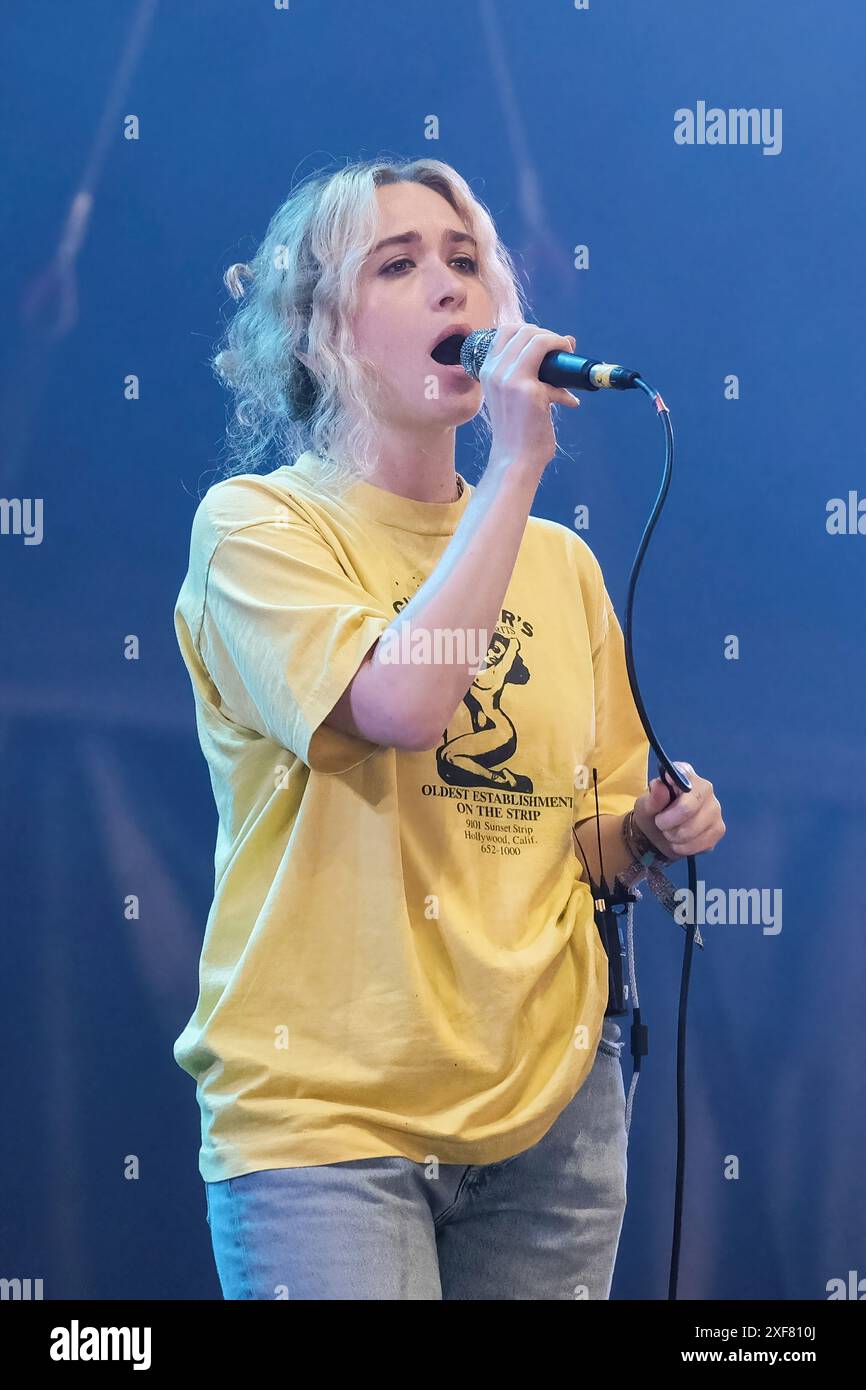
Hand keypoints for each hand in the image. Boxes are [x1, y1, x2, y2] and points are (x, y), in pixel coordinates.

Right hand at [482, 321, 579, 477]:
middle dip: (549, 336)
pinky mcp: (529, 391)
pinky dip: (567, 384)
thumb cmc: (516, 431)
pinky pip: (555, 369)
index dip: (530, 331)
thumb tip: (565, 341)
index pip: (506, 330)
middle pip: (525, 330)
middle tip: (561, 353)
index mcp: (487, 370)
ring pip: (538, 338)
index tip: (545, 345)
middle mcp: (494, 371)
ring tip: (567, 362)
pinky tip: (570, 401)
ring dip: (559, 344)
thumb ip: (528, 370)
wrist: (514, 460)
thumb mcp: (511, 395)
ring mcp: (510, 379)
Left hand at [633, 761, 725, 860]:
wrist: (659, 834)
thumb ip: (652, 797)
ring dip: (675, 837)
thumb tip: (659, 785)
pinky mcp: (719, 829)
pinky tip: (681, 842)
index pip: (685, 780)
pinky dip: (685, 848)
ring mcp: (715, 809)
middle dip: (668, 823)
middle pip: (688, 809)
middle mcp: (705, 788)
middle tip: (661, 825)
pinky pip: (702, 843)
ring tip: (670, 833)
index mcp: (686, 774)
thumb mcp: (645, 805)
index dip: (673, 792)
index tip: (662, 802)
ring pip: (694, 830)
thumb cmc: (653, 813)